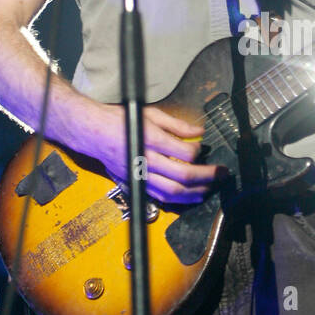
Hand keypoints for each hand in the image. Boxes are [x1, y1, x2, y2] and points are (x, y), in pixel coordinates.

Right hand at [95, 103, 225, 202]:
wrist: (92, 132)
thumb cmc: (120, 120)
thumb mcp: (151, 114)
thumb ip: (178, 125)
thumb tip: (199, 132)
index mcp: (151, 139)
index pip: (185, 153)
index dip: (200, 152)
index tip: (204, 148)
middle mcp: (145, 160)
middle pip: (183, 177)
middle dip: (207, 177)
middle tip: (222, 174)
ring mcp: (139, 175)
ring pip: (172, 193)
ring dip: (195, 193)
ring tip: (211, 188)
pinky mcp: (134, 184)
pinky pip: (159, 197)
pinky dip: (177, 199)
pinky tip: (190, 195)